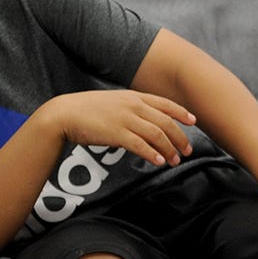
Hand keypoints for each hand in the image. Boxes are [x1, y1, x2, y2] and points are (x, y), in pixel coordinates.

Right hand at [46, 90, 195, 167]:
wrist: (64, 114)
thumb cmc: (87, 110)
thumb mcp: (114, 102)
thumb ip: (131, 108)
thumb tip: (145, 122)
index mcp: (134, 97)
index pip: (165, 104)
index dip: (181, 113)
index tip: (193, 121)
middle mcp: (133, 106)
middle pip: (166, 122)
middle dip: (179, 137)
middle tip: (187, 150)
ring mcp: (125, 119)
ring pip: (156, 135)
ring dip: (169, 149)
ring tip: (174, 161)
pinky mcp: (116, 133)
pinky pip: (140, 145)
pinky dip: (152, 154)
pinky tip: (158, 162)